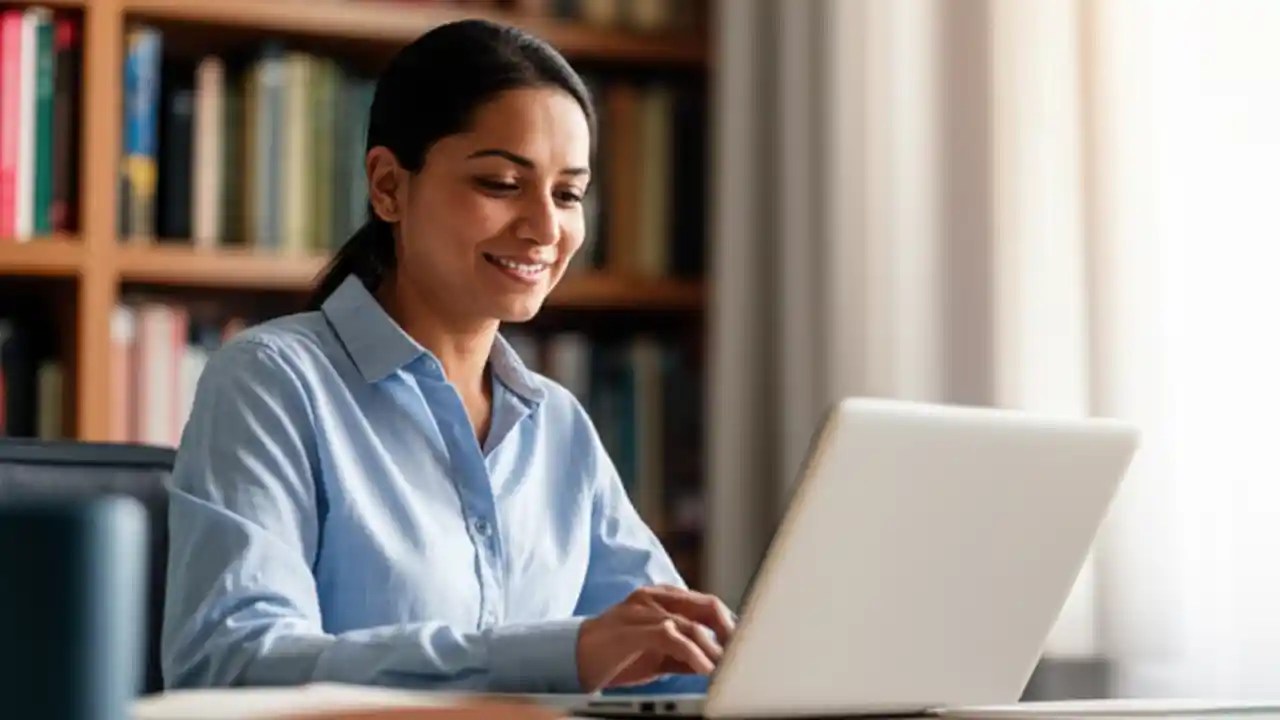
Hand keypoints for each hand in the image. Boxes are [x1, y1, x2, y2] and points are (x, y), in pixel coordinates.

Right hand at [576, 585, 736, 691]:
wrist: (572, 658)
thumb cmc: (615, 654)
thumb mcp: (656, 653)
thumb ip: (684, 651)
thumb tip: (715, 663)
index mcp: (660, 598)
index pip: (706, 603)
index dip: (730, 624)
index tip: (745, 646)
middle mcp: (653, 597)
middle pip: (706, 605)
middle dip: (729, 631)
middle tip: (743, 655)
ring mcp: (641, 610)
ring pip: (691, 623)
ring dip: (714, 649)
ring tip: (727, 669)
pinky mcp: (632, 628)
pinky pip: (671, 637)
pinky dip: (693, 654)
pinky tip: (704, 669)